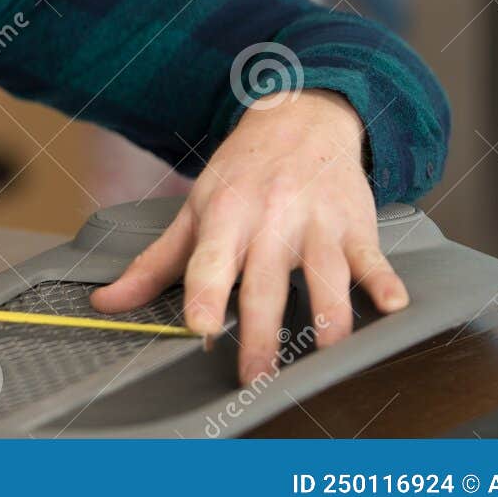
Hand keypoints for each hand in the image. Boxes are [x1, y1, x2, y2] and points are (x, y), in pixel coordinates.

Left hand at [90, 90, 408, 384]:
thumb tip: (105, 304)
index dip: (206, 294)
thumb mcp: (194, 210)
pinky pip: (374, 258)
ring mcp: (317, 224)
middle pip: (266, 284)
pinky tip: (392, 306)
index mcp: (225, 217)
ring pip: (326, 276)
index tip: (201, 327)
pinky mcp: (356, 226)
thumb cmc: (241, 173)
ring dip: (328, 317)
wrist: (301, 118)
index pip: (211, 262)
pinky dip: (385, 282)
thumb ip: (154, 264)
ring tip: (325, 355)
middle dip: (262, 335)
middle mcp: (272, 221)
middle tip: (255, 378)